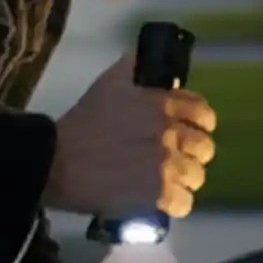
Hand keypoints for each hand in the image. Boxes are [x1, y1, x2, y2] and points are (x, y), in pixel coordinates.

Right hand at [44, 52, 216, 217]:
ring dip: (184, 180)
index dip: (200, 123)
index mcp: (163, 106)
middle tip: (176, 158)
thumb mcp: (109, 82)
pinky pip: (184, 203)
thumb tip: (149, 57)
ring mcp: (166, 167)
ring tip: (167, 182)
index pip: (203, 114)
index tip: (192, 130)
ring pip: (196, 176)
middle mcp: (171, 135)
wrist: (58, 160)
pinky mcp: (157, 196)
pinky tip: (162, 201)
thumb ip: (134, 66)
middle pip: (204, 148)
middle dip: (192, 154)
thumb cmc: (83, 121)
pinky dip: (175, 204)